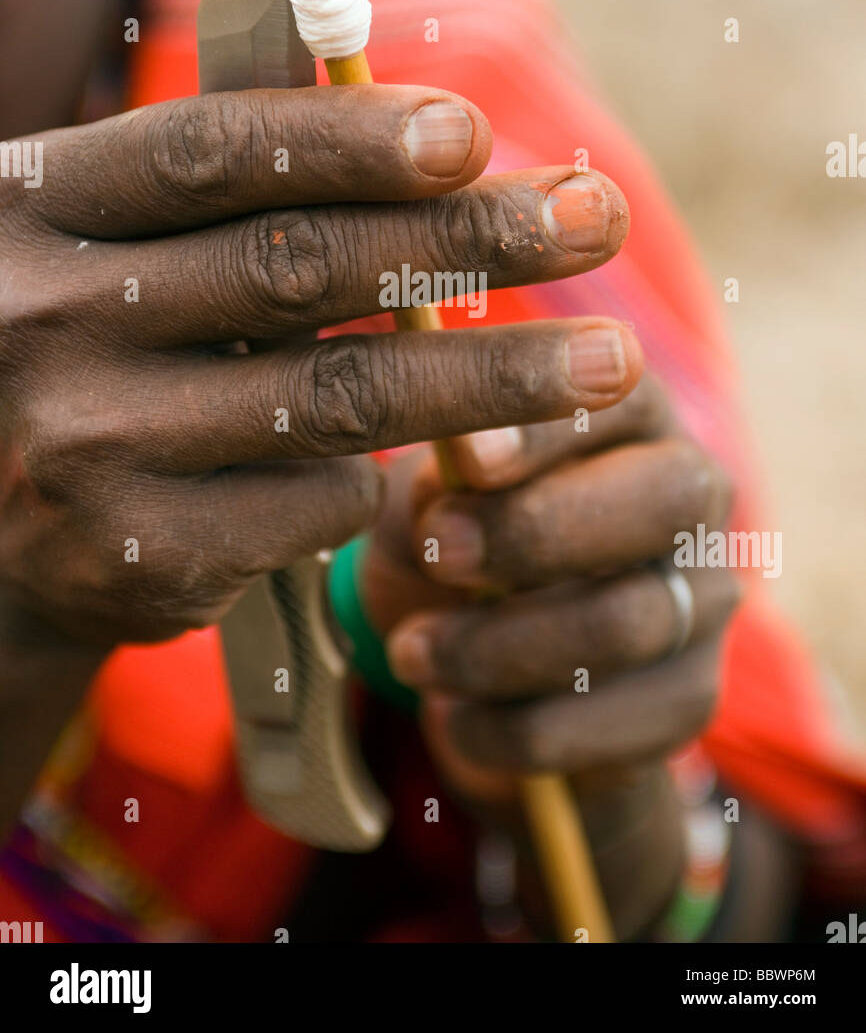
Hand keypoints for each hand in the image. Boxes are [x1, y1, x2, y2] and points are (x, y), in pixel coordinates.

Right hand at [0, 86, 636, 647]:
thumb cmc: (97, 341)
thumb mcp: (114, 239)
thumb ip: (231, 174)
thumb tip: (413, 107)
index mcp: (36, 206)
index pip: (209, 152)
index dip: (347, 137)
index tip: (473, 132)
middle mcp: (46, 322)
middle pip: (298, 270)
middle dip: (469, 242)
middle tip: (597, 223)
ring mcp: (88, 447)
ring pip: (337, 399)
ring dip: (493, 377)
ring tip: (608, 362)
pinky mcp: (136, 557)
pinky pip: (314, 503)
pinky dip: (382, 475)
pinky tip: (409, 461)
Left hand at [368, 376, 736, 797]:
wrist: (470, 667)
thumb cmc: (447, 540)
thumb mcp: (419, 500)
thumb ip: (432, 486)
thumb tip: (449, 488)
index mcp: (629, 414)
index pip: (620, 392)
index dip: (549, 427)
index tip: (468, 459)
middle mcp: (690, 494)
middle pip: (665, 497)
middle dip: (539, 530)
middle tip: (439, 555)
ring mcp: (704, 599)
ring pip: (631, 621)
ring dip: (501, 647)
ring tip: (412, 653)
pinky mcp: (690, 696)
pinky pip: (622, 725)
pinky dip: (517, 732)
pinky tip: (456, 717)